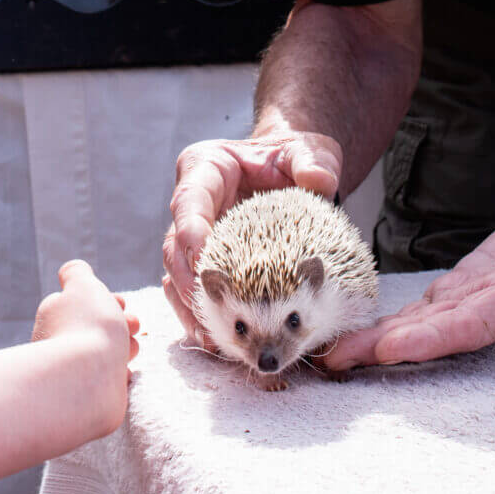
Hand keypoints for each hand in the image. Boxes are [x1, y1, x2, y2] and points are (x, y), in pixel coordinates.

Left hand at [32, 260, 139, 441]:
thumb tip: (70, 273)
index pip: (84, 303)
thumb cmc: (89, 327)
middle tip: (133, 325)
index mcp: (54, 315)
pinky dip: (117, 375)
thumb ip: (77, 273)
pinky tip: (121, 374)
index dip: (107, 300)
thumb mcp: (83, 284)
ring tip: (130, 349)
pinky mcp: (85, 396)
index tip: (120, 302)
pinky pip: (107, 380)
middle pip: (97, 327)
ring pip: (105, 352)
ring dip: (124, 346)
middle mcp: (57, 342)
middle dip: (120, 323)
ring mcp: (71, 370)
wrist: (90, 380)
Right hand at [161, 132, 343, 349]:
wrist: (291, 171)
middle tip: (209, 312)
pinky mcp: (206, 261)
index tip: (206, 260)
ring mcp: (195, 234)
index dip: (191, 231)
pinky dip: (200, 316)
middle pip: (175, 245)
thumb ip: (313, 162)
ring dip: (190, 308)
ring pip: (177, 274)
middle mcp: (191, 203)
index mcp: (205, 168)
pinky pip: (192, 291)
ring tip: (210, 337)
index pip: (188, 200)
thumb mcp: (308, 152)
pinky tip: (215, 341)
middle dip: (188, 282)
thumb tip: (319, 180)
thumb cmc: (294, 158)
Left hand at [322, 166, 494, 368]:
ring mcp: (484, 300)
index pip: (475, 323)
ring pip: (427, 326)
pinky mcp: (471, 286)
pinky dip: (395, 324)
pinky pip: (429, 310)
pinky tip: (362, 335)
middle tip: (337, 360)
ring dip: (381, 343)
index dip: (433, 338)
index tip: (391, 348)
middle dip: (388, 349)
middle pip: (439, 334)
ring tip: (334, 356)